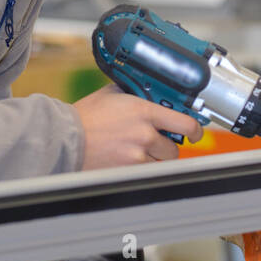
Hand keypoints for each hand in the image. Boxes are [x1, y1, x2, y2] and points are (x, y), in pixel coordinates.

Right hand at [73, 83, 202, 169]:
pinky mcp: (128, 170)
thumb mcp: (112, 94)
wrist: (65, 139)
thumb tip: (149, 89)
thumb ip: (134, 92)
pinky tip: (128, 157)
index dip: (196, 130)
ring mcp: (137, 155)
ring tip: (138, 149)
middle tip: (156, 140)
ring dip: (155, 157)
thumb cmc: (85, 117)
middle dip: (168, 144)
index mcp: (144, 112)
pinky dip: (142, 166)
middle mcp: (145, 135)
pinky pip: (146, 171)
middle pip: (175, 148)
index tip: (196, 132)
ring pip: (161, 162)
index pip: (186, 124)